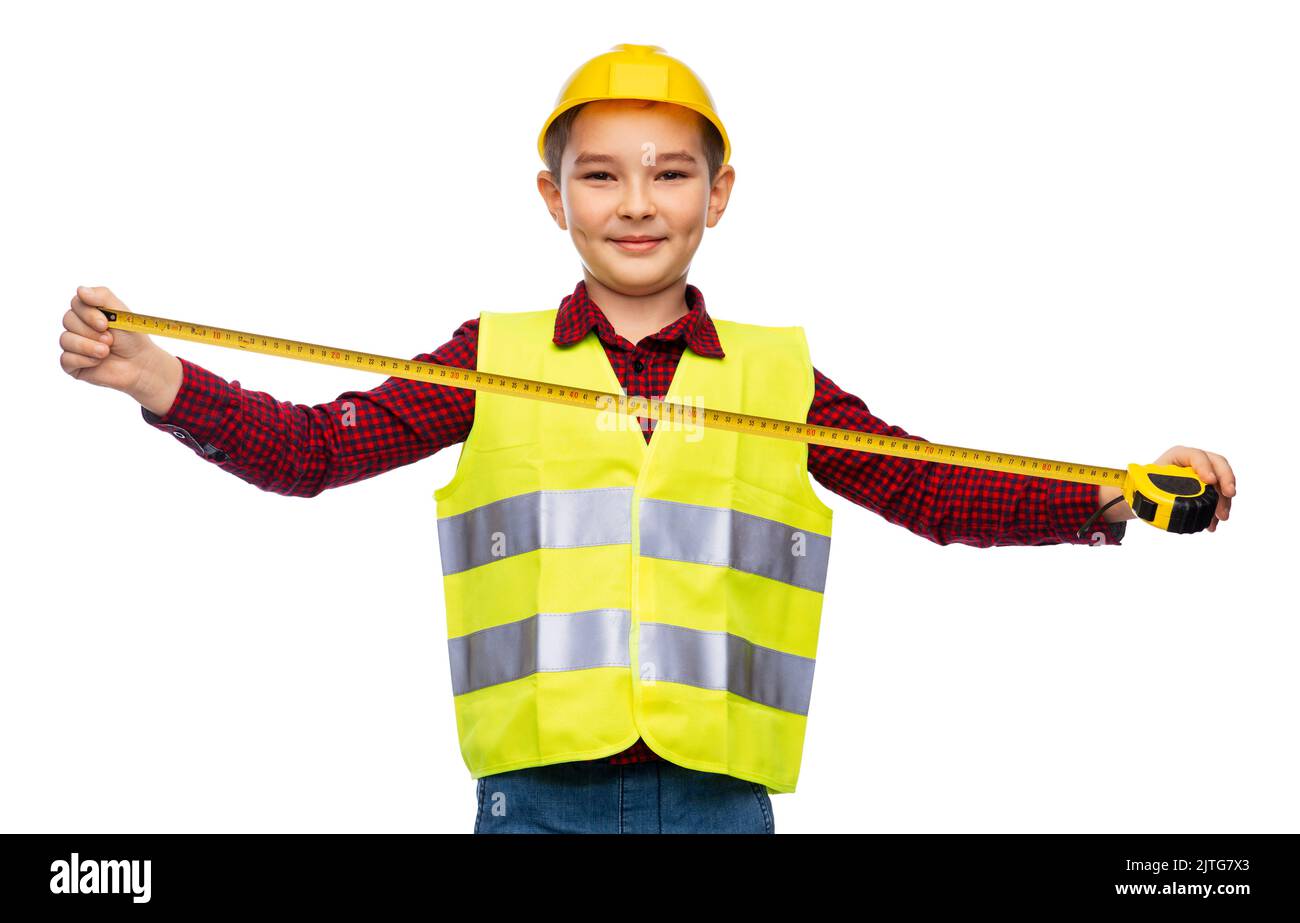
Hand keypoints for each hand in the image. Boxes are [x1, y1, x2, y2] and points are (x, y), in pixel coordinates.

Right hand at [60, 285, 179, 411]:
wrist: (140, 365)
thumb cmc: (131, 338)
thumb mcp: (121, 313)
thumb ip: (103, 296)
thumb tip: (80, 289)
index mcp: (88, 312)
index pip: (76, 303)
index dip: (88, 314)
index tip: (105, 324)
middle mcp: (77, 326)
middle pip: (68, 320)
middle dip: (92, 332)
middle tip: (110, 340)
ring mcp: (72, 345)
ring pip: (65, 339)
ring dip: (89, 347)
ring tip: (106, 351)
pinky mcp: (71, 364)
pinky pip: (66, 359)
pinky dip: (85, 360)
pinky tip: (99, 362)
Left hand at [1153, 445, 1235, 532]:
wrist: (1147, 496)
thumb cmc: (1145, 485)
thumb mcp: (1147, 482)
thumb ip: (1154, 484)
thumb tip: (1159, 491)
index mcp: (1179, 455)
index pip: (1196, 455)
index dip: (1205, 466)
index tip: (1210, 480)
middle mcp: (1194, 462)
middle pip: (1217, 465)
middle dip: (1226, 480)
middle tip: (1229, 495)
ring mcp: (1203, 475)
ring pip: (1221, 482)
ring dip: (1225, 500)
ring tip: (1221, 516)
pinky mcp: (1207, 489)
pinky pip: (1219, 496)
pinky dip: (1218, 509)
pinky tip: (1214, 522)